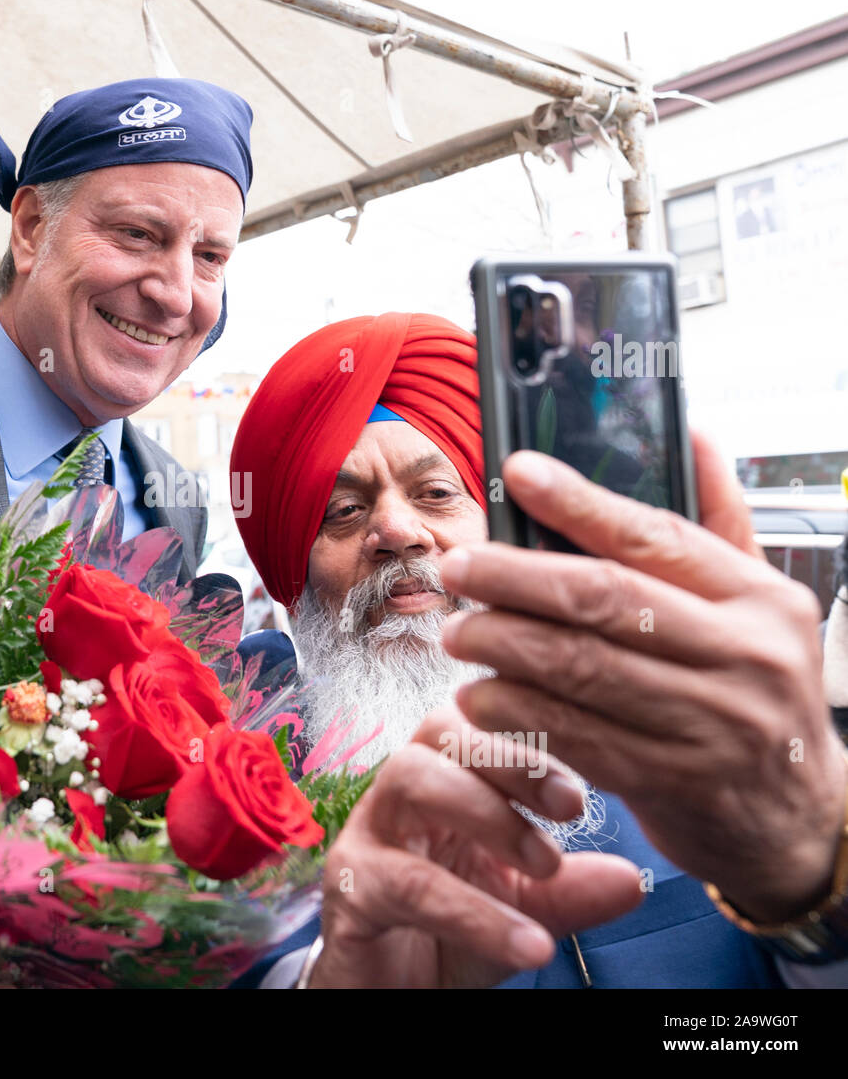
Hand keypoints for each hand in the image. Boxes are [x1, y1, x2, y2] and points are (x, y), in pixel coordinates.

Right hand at [309, 708, 642, 987]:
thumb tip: (633, 878)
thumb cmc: (448, 936)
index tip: (582, 790)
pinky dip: (474, 913)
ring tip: (546, 865)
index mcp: (441, 782)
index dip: (528, 739)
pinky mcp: (349, 888)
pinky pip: (408, 884)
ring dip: (487, 811)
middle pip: (438, 729)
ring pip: (411, 778)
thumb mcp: (524, 911)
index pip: (476, 721)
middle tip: (571, 807)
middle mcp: (398, 795)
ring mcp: (365, 834)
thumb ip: (570, 890)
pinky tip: (530, 944)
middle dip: (509, 757)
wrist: (390, 998)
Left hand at [440, 432, 846, 923]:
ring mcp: (714, 723)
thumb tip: (696, 435)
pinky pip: (580, 737)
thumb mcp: (756, 607)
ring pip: (584, 668)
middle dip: (516, 578)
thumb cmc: (756, 693)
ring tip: (455, 633)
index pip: (655, 536)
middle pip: (605, 599)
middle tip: (458, 567)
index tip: (517, 471)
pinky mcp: (676, 781)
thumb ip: (720, 525)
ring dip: (504, 646)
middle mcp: (745, 655)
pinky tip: (478, 698)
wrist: (798, 819)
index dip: (579, 501)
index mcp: (760, 597)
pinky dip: (520, 714)